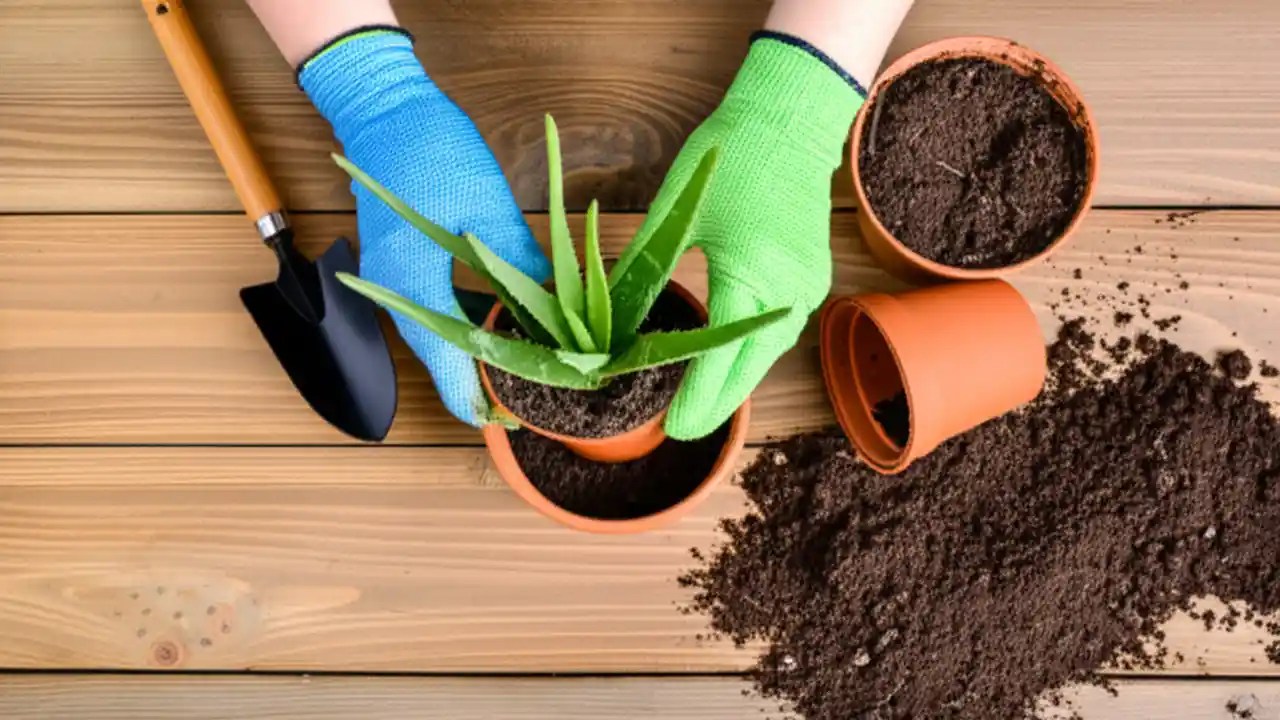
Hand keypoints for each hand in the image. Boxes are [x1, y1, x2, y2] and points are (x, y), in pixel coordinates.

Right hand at [301, 30, 549, 425]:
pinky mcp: (399, 262)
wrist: (382, 107)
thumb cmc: (431, 150)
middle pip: (440, 363)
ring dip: (475, 354)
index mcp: (413, 288)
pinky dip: (465, 322)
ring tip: (521, 367)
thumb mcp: (488, 207)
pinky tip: (499, 320)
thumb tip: (555, 299)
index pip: (447, 371)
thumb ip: (519, 260)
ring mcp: (392, 278)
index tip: (511, 421)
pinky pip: (433, 308)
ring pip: (437, 336)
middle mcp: (395, 293)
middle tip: (530, 395)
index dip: (480, 403)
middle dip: (483, 383)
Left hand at [628, 35, 866, 439]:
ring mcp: (805, 288)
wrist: (792, 118)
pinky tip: (730, 364)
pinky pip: (779, 332)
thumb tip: (611, 305)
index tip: (674, 430)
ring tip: (701, 405)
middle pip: (749, 371)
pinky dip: (752, 354)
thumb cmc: (730, 156)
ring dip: (736, 382)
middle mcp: (784, 292)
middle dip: (717, 406)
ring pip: (768, 355)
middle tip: (682, 432)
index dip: (696, 401)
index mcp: (748, 275)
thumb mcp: (675, 210)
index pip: (719, 358)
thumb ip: (645, 264)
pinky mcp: (812, 280)